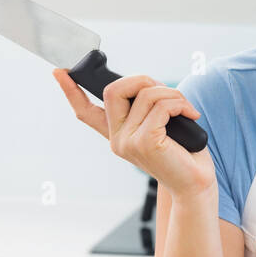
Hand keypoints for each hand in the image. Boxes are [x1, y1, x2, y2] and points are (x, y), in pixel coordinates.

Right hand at [54, 69, 215, 199]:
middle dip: (144, 80)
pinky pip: (161, 107)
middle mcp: (117, 139)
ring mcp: (127, 142)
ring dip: (172, 94)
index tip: (60, 72)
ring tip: (186, 109)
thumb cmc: (183, 153)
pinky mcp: (144, 143)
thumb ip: (145, 107)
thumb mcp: (159, 125)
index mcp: (117, 134)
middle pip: (114, 90)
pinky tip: (190, 116)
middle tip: (169, 94)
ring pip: (145, 94)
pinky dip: (180, 105)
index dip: (71, 91)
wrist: (195, 184)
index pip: (86, 112)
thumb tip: (146, 84)